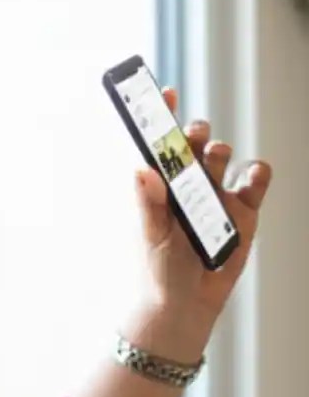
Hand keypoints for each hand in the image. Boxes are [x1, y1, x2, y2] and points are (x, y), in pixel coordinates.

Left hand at [131, 88, 272, 353]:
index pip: (160, 143)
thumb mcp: (151, 236)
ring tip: (212, 174)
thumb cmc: (159, 269)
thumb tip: (141, 170)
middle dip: (195, 133)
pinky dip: (255, 173)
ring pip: (223, 154)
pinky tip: (247, 181)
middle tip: (194, 140)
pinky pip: (255, 179)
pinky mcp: (244, 209)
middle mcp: (189, 182)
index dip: (162, 114)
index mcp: (160, 183)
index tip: (165, 92)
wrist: (188, 303)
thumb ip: (149, 203)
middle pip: (195, 140)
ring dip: (218, 154)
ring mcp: (217, 192)